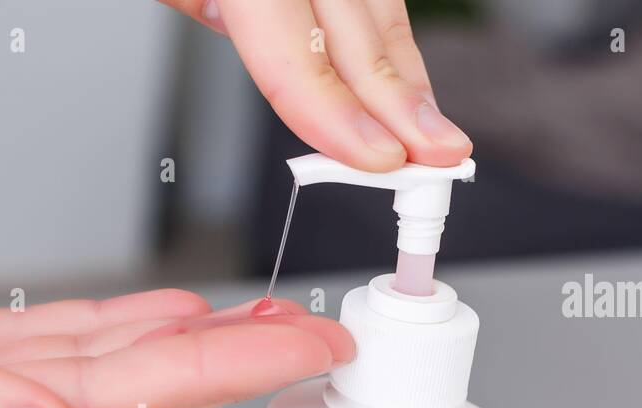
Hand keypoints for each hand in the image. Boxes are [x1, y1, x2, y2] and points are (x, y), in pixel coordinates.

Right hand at [0, 174, 350, 407]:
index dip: (209, 377)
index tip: (294, 351)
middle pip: (110, 396)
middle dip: (219, 364)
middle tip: (308, 336)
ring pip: (83, 370)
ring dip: (175, 346)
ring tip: (258, 323)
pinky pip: (33, 347)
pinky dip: (104, 328)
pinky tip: (153, 314)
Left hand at [161, 0, 470, 170]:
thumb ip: (203, 4)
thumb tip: (262, 56)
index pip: (297, 51)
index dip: (337, 113)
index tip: (376, 158)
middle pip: (359, 30)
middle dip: (400, 101)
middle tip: (439, 156)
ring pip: (380, 7)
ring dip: (406, 75)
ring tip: (431, 131)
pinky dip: (387, 39)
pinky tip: (404, 82)